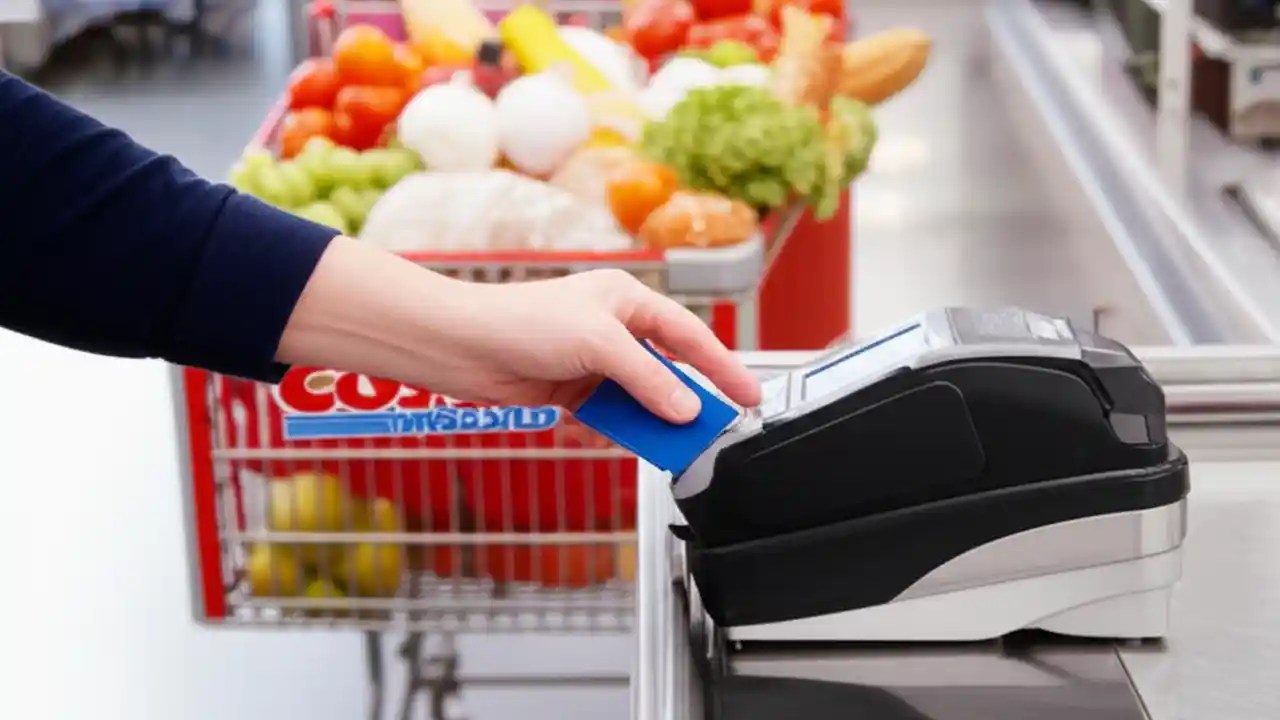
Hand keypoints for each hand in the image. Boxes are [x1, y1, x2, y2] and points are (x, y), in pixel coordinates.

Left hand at [437, 269, 761, 421]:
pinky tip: (596, 433)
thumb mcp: (598, 344)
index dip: (722, 368)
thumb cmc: (522, 321)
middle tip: (707, 432)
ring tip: (654, 444)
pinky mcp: (571, 390)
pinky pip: (606, 416)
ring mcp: (593, 362)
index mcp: (628, 301)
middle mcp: (614, 329)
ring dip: (643, 422)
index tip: (747, 396)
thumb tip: (683, 409)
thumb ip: (648, 379)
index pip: (690, 337)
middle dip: (682, 404)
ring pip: (637, 400)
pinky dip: (607, 429)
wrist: (463, 346)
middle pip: (666, 373)